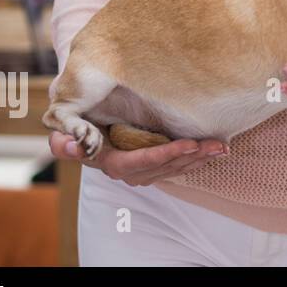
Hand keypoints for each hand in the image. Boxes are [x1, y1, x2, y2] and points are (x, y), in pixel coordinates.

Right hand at [48, 130, 226, 186]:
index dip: (162, 155)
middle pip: (161, 167)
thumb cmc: (83, 115)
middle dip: (187, 156)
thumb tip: (68, 145)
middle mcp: (125, 170)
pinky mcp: (154, 166)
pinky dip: (197, 159)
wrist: (93, 115)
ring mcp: (140, 171)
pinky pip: (177, 166)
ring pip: (172, 168)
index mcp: (107, 159)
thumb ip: (66, 138)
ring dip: (198, 159)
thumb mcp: (70, 125)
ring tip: (220, 147)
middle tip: (211, 144)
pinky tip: (217, 151)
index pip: (135, 162)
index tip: (189, 144)